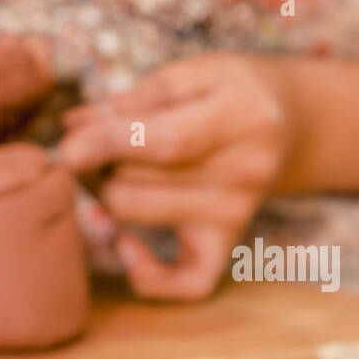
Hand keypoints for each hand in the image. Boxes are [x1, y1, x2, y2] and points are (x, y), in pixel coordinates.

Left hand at [56, 53, 296, 299]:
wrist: (290, 121)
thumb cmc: (226, 91)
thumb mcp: (190, 74)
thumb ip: (132, 100)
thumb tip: (74, 129)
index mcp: (242, 117)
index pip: (166, 143)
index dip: (109, 146)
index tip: (67, 149)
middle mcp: (246, 171)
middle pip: (135, 181)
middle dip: (97, 160)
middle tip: (94, 141)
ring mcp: (237, 213)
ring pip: (132, 215)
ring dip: (104, 192)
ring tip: (111, 168)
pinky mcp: (227, 245)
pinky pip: (186, 284)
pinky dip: (147, 275)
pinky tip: (126, 243)